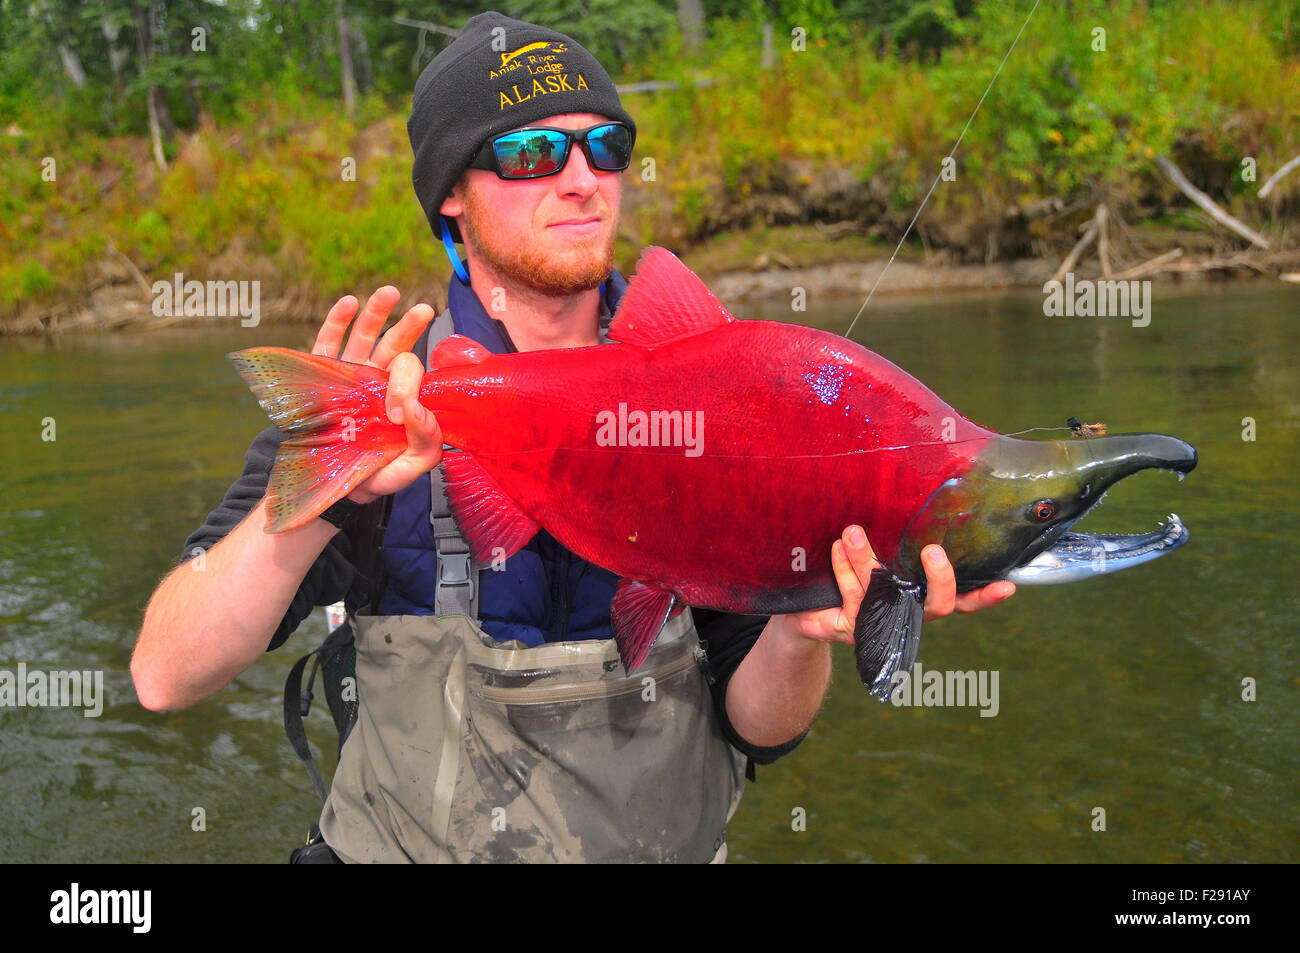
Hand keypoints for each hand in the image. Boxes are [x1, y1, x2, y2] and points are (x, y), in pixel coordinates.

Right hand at [311, 287, 443, 502]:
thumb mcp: (407, 469)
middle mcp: (378, 382)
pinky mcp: (320, 375)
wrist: (328, 485)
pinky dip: (337, 320)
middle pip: (396, 346)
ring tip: (390, 292)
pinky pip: (329, 342)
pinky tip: (350, 303)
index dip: (407, 386)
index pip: (411, 378)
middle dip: (409, 326)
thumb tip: (418, 408)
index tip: (397, 413)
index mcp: (403, 400)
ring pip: (366, 336)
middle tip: (424, 310)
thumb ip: (425, 443)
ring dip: (377, 312)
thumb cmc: (373, 476)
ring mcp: (349, 375)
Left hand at [775, 527, 1015, 645]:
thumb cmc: (853, 574)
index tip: (1009, 585)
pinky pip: (851, 594)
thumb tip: (922, 488)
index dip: (985, 597)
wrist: (807, 610)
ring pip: (882, 592)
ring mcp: (880, 623)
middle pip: (938, 606)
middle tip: (934, 551)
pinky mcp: (850, 626)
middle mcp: (906, 613)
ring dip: (867, 560)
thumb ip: (898, 533)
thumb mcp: (878, 552)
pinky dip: (842, 567)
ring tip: (852, 532)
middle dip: (939, 579)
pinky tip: (836, 547)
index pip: (962, 601)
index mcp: (920, 597)